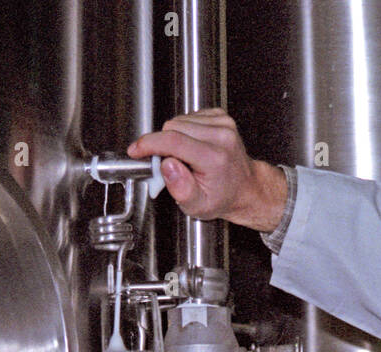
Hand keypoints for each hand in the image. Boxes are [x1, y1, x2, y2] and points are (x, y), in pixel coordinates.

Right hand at [126, 108, 287, 231]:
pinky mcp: (220, 116)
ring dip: (173, 138)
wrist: (244, 188)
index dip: (149, 144)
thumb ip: (181, 189)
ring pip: (178, 121)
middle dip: (162, 145)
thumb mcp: (198, 206)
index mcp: (215, 158)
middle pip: (172, 128)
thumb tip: (167, 166)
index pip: (174, 141)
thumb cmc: (222, 197)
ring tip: (184, 157)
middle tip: (170, 165)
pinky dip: (183, 131)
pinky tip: (192, 146)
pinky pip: (188, 117)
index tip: (136, 150)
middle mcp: (222, 136)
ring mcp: (223, 124)